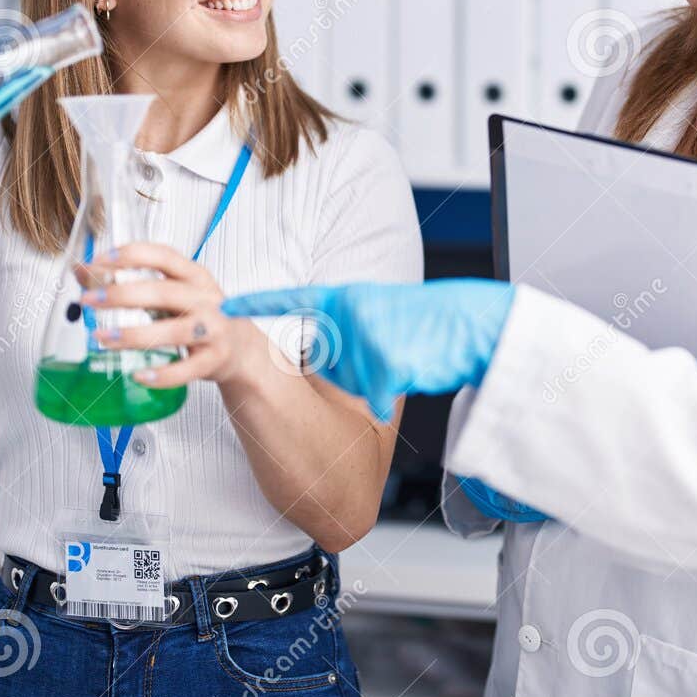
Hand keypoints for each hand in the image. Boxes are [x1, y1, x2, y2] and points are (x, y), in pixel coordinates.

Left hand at [76, 242, 264, 387]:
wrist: (241, 349)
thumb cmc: (198, 315)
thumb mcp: (170, 292)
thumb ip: (128, 280)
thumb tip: (81, 269)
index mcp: (195, 276)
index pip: (164, 256)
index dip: (132, 255)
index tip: (100, 260)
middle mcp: (207, 299)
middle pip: (165, 292)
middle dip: (123, 294)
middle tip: (90, 300)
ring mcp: (214, 330)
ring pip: (175, 331)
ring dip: (134, 335)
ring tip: (101, 339)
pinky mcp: (214, 360)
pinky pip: (187, 369)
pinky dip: (162, 374)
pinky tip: (138, 375)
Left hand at [220, 280, 515, 422]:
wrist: (470, 326)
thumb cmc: (427, 325)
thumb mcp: (377, 315)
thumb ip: (344, 332)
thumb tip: (316, 360)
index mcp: (346, 298)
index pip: (292, 299)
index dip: (257, 303)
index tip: (226, 307)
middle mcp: (349, 316)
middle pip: (330, 364)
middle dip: (356, 372)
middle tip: (391, 354)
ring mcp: (365, 340)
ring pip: (354, 382)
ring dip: (377, 381)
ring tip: (406, 358)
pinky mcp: (384, 366)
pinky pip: (376, 397)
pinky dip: (391, 394)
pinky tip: (412, 371)